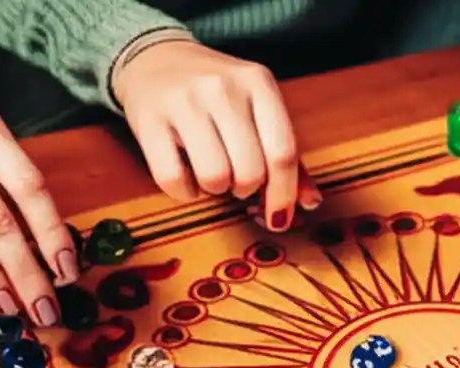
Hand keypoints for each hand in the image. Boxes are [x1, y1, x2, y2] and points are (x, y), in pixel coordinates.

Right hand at [113, 41, 320, 230]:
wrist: (154, 58)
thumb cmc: (215, 94)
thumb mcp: (257, 108)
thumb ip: (285, 155)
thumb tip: (310, 202)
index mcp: (258, 82)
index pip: (282, 152)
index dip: (284, 194)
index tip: (279, 218)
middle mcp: (222, 87)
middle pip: (250, 171)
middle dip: (245, 189)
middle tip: (235, 179)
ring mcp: (184, 101)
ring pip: (214, 178)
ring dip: (214, 189)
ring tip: (211, 171)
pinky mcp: (149, 120)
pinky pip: (173, 180)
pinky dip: (184, 192)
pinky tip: (186, 175)